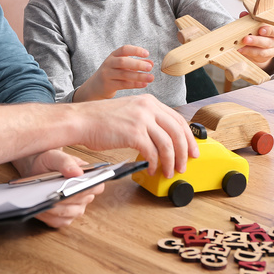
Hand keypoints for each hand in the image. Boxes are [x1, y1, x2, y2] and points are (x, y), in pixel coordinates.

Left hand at [13, 150, 102, 227]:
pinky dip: (48, 216)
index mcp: (88, 178)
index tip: (75, 188)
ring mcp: (75, 208)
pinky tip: (39, 208)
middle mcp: (84, 196)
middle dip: (66, 199)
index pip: (97, 186)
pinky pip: (57, 222)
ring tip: (43, 201)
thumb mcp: (55, 156)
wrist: (35, 169)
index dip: (88, 188)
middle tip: (53, 195)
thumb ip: (66, 162)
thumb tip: (77, 173)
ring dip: (55, 209)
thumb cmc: (48, 161)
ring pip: (69, 213)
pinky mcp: (62, 218)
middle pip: (80, 202)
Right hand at [74, 45, 153, 101]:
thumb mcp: (123, 66)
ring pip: (124, 74)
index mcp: (113, 56)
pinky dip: (134, 84)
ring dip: (139, 76)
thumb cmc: (113, 73)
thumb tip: (151, 63)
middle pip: (123, 61)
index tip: (147, 53)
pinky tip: (144, 84)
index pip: (124, 49)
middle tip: (150, 67)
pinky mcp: (108, 85)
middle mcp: (109, 63)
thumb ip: (137, 63)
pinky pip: (123, 84)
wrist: (95, 86)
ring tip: (151, 78)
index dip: (135, 50)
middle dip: (137, 64)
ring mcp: (107, 74)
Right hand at [76, 94, 198, 178]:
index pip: (178, 119)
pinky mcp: (133, 133)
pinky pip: (152, 152)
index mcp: (149, 101)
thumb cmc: (100, 120)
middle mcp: (148, 107)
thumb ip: (147, 120)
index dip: (188, 137)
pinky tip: (152, 169)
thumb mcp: (130, 111)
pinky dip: (155, 164)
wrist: (81, 120)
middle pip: (178, 132)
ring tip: (169, 172)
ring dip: (171, 161)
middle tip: (185, 164)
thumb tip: (163, 139)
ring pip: (168, 144)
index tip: (192, 150)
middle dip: (185, 152)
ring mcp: (141, 119)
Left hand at [237, 15, 273, 69]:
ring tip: (240, 47)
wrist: (260, 46)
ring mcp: (271, 51)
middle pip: (269, 42)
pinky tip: (240, 50)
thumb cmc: (258, 32)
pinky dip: (248, 53)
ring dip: (250, 49)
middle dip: (257, 40)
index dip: (269, 30)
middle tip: (246, 39)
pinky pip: (257, 56)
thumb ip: (251, 19)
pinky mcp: (265, 58)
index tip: (260, 30)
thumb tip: (244, 14)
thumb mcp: (256, 24)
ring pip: (263, 51)